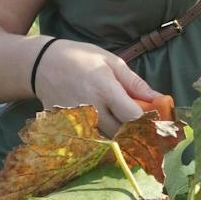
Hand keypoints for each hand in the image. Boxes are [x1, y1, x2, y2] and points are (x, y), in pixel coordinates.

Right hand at [32, 38, 160, 136]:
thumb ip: (135, 83)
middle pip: (122, 134)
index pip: (133, 117)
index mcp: (104, 89)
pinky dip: (103, 138)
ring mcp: (77, 122)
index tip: (156, 118)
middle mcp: (91, 109)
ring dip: (120, 136)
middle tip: (144, 123)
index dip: (148, 121)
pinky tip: (106, 126)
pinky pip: (91, 141)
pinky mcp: (67, 129)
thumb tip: (159, 98)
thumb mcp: (112, 62)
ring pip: (107, 141)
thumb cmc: (81, 59)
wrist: (41, 65)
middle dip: (136, 131)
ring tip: (125, 123)